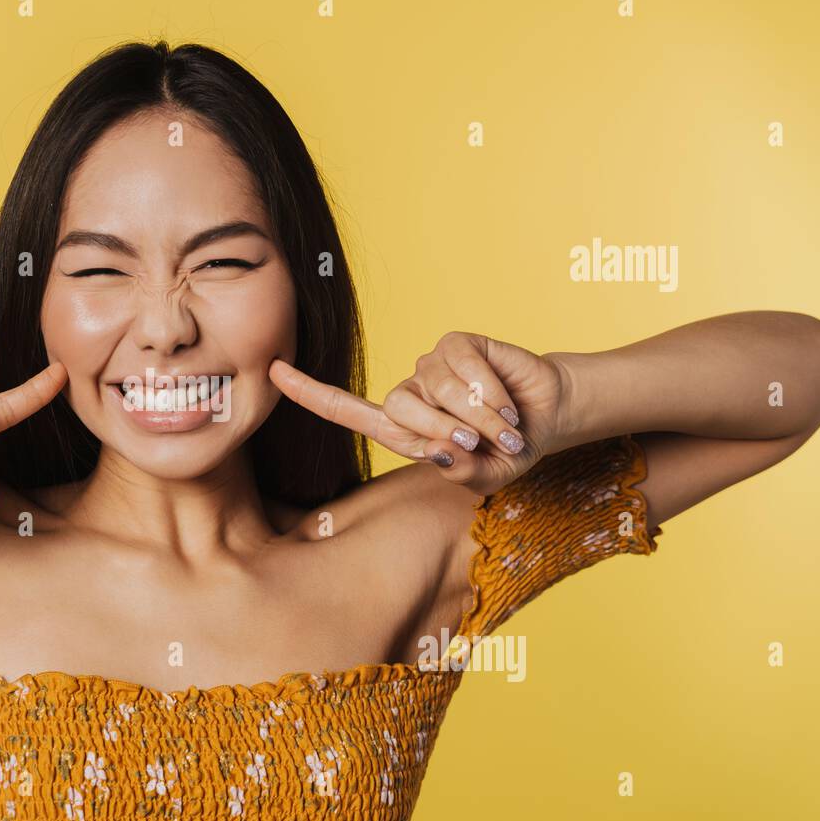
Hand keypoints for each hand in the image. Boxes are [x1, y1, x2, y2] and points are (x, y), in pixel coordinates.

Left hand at [269, 331, 567, 494]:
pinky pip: (462, 366)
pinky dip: (489, 391)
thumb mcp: (482, 475)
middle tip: (483, 444)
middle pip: (401, 411)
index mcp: (401, 428)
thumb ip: (458, 471)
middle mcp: (409, 393)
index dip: (309, 392)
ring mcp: (431, 366)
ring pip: (437, 390)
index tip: (272, 371)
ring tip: (505, 425)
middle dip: (447, 433)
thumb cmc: (506, 450)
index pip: (345, 409)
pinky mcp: (459, 345)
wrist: (547, 418)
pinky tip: (507, 401)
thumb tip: (439, 451)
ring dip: (480, 418)